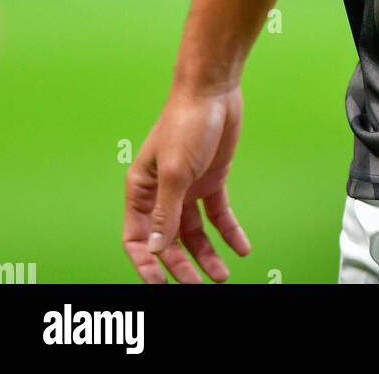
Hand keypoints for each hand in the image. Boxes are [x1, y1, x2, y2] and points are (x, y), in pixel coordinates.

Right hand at [123, 84, 249, 283]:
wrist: (213, 90)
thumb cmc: (185, 122)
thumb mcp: (175, 171)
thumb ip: (166, 212)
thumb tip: (157, 249)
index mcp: (142, 190)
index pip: (138, 238)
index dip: (147, 264)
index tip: (162, 285)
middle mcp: (162, 193)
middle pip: (169, 242)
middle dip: (182, 266)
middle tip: (199, 287)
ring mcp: (188, 188)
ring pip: (195, 233)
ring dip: (207, 256)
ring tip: (222, 276)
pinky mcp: (211, 181)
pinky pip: (218, 215)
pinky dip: (229, 232)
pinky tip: (241, 248)